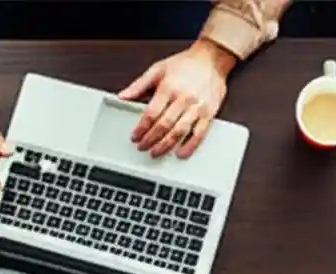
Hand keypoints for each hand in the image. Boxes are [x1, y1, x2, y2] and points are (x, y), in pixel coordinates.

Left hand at [118, 39, 234, 158]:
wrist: (212, 58)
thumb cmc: (185, 64)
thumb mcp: (158, 69)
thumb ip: (139, 85)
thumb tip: (123, 96)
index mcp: (169, 87)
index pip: (151, 113)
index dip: (141, 128)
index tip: (135, 136)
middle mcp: (183, 98)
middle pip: (164, 125)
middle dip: (151, 139)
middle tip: (142, 147)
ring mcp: (197, 107)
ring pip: (179, 131)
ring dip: (166, 145)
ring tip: (156, 152)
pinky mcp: (209, 113)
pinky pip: (199, 133)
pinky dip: (189, 146)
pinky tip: (180, 153)